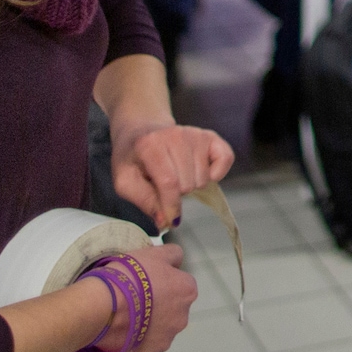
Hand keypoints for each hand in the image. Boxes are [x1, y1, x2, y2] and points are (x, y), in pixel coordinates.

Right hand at [99, 241, 196, 351]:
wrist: (103, 307)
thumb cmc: (129, 276)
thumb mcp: (153, 253)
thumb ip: (172, 254)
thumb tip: (177, 260)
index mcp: (187, 291)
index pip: (180, 284)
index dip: (162, 281)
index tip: (145, 282)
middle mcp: (182, 317)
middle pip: (172, 309)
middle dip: (158, 305)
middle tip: (134, 299)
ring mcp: (166, 339)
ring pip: (160, 330)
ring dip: (148, 326)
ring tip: (125, 318)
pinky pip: (147, 349)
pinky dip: (138, 344)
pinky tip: (125, 335)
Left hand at [112, 120, 235, 230]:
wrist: (141, 130)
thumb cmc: (133, 158)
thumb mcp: (125, 181)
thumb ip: (144, 202)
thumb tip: (165, 221)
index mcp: (149, 145)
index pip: (169, 183)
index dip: (171, 206)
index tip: (171, 220)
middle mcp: (175, 135)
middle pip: (188, 184)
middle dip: (177, 194)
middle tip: (165, 185)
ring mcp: (195, 134)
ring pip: (204, 178)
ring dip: (191, 184)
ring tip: (177, 175)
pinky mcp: (210, 136)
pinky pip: (226, 159)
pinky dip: (217, 173)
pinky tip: (201, 172)